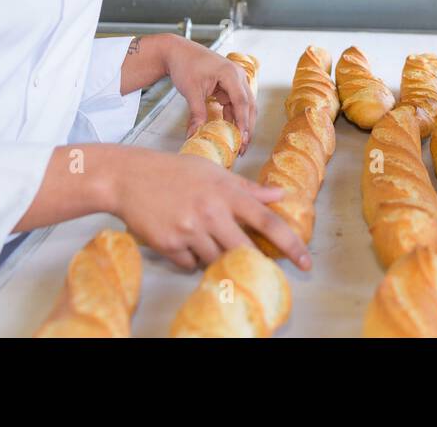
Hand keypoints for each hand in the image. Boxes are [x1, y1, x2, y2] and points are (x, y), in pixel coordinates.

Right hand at [106, 147, 310, 271]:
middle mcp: (211, 212)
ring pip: (216, 261)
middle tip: (254, 266)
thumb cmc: (176, 172)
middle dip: (252, 262)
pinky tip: (182, 239)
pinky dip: (191, 258)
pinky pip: (190, 265)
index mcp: (227, 192)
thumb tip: (281, 195)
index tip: (307, 262)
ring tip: (202, 236)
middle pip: (244, 251)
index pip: (267, 221)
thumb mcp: (214, 173)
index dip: (291, 244)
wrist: (129, 177)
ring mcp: (189, 230)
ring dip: (215, 257)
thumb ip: (248, 188)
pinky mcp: (168, 244)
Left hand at [159, 37, 257, 152]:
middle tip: (244, 147)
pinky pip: (236, 103)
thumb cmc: (185, 65)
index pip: (241, 101)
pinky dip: (233, 116)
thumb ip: (197, 113)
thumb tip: (195, 134)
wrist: (178, 51)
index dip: (243, 121)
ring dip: (242, 123)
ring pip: (245, 105)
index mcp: (230, 73)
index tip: (243, 138)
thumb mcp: (191, 90)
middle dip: (248, 126)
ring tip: (239, 143)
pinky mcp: (230, 85)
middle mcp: (238, 75)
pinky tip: (230, 131)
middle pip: (249, 104)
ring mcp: (236, 80)